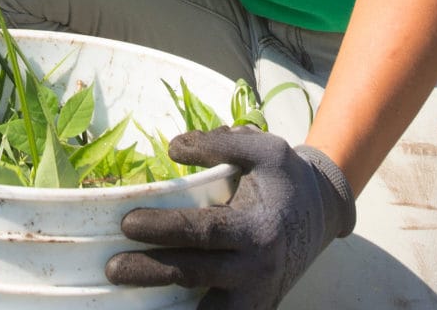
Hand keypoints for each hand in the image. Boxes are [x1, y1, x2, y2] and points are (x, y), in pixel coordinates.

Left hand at [105, 126, 355, 308]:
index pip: (203, 232)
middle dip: (151, 272)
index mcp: (256, 228)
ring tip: (127, 300)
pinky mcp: (254, 307)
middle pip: (196, 275)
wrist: (323, 213)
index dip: (164, 229)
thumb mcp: (262, 148)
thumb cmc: (285, 178)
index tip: (127, 223)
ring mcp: (256, 294)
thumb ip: (218, 143)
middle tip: (113, 268)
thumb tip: (173, 148)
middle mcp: (256, 268)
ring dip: (168, 308)